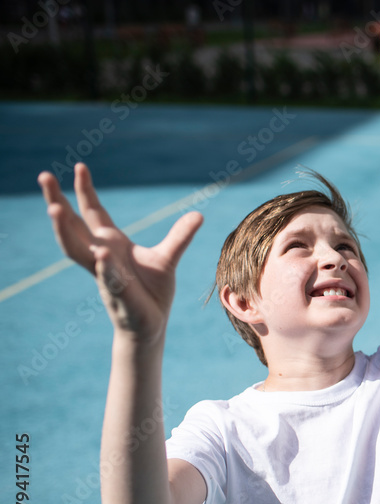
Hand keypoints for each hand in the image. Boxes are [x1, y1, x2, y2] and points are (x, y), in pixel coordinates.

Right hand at [38, 163, 202, 343]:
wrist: (152, 324)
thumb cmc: (152, 290)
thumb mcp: (168, 258)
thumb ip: (180, 236)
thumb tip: (198, 214)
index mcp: (111, 243)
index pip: (92, 212)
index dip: (85, 190)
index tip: (80, 166)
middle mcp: (101, 256)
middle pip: (72, 225)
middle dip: (57, 201)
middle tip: (44, 176)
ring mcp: (105, 274)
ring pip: (77, 251)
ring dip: (64, 231)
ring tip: (54, 209)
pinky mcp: (117, 294)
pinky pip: (107, 277)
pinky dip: (104, 266)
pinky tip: (102, 254)